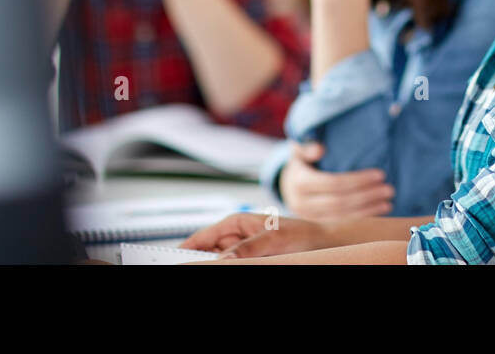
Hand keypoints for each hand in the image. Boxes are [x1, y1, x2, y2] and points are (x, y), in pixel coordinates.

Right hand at [180, 211, 331, 258]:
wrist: (323, 243)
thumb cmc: (302, 235)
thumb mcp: (275, 239)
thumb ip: (248, 247)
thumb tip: (223, 257)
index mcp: (235, 224)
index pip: (201, 238)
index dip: (184, 249)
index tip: (171, 260)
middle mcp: (235, 237)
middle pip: (205, 253)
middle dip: (196, 262)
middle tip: (184, 269)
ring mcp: (241, 252)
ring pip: (217, 262)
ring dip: (211, 266)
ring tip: (200, 269)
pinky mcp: (249, 262)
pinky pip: (232, 266)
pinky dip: (224, 269)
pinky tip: (220, 271)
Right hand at [278, 142, 394, 220]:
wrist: (287, 186)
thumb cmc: (301, 162)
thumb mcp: (300, 151)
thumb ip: (308, 147)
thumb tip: (320, 148)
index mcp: (299, 181)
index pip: (333, 183)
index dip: (357, 180)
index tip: (380, 174)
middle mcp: (302, 203)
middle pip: (340, 202)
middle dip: (367, 197)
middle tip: (389, 189)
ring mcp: (310, 217)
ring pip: (342, 216)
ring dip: (368, 210)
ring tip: (388, 202)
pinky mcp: (318, 225)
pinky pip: (342, 224)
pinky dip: (362, 218)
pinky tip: (378, 211)